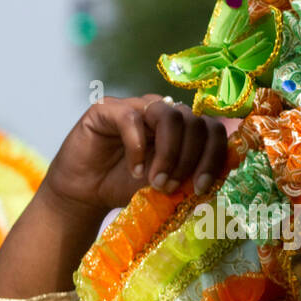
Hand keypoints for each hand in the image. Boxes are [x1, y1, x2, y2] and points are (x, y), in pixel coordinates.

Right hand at [41, 94, 227, 216]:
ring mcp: (136, 106)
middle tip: (172, 187)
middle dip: (188, 159)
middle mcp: (162, 112)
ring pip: (168, 115)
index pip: (211, 129)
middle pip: (193, 121)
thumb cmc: (125, 187)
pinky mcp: (107, 109)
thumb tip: (214, 181)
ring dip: (169, 152)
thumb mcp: (164, 186)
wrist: (85, 193)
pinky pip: (131, 118)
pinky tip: (134, 171)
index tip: (202, 186)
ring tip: (156, 181)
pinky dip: (138, 148)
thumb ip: (188, 178)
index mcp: (181, 129)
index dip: (213, 155)